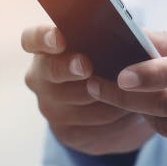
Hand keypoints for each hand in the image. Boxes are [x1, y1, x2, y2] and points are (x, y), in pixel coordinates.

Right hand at [22, 24, 153, 154]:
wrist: (112, 106)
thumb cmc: (110, 61)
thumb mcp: (108, 44)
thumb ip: (111, 33)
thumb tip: (128, 31)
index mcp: (46, 48)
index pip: (32, 39)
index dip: (43, 38)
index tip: (60, 38)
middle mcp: (41, 78)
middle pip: (50, 72)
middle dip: (69, 68)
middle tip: (86, 66)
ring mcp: (51, 108)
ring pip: (80, 99)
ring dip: (109, 93)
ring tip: (134, 85)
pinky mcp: (68, 133)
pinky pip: (96, 125)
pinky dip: (118, 117)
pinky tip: (133, 108)